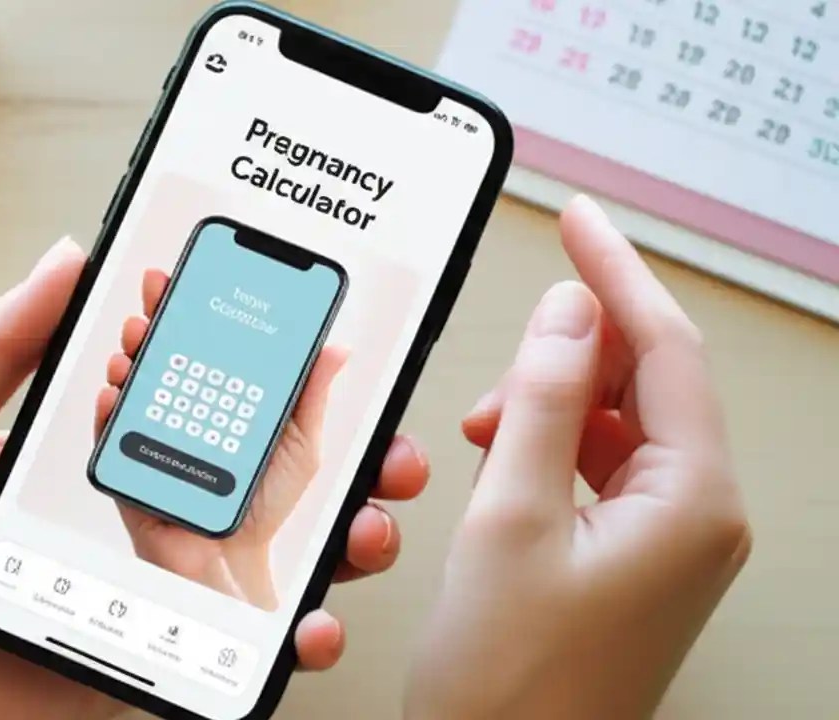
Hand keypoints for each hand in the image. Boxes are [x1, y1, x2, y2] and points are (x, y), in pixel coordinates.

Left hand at [0, 238, 425, 719]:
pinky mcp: (158, 659)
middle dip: (346, 462)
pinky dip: (298, 638)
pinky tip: (314, 625)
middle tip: (388, 449)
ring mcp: (155, 591)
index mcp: (98, 455)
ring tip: (370, 528)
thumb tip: (70, 254)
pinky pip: (245, 651)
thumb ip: (0, 347)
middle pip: (267, 482)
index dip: (275, 380)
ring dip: (347, 541)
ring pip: (278, 562)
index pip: (205, 403)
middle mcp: (141, 517)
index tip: (334, 351)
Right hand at [404, 197, 751, 719]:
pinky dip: (551, 446)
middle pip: (646, 381)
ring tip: (488, 430)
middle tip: (501, 368)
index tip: (580, 220)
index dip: (615, 274)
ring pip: (618, 421)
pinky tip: (506, 460)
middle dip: (568, 358)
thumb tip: (568, 309)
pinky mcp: (633, 554)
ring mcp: (669, 537)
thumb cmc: (509, 681)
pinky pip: (602, 465)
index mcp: (692, 501)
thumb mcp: (509, 517)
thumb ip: (543, 399)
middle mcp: (697, 515)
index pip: (664, 349)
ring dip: (551, 406)